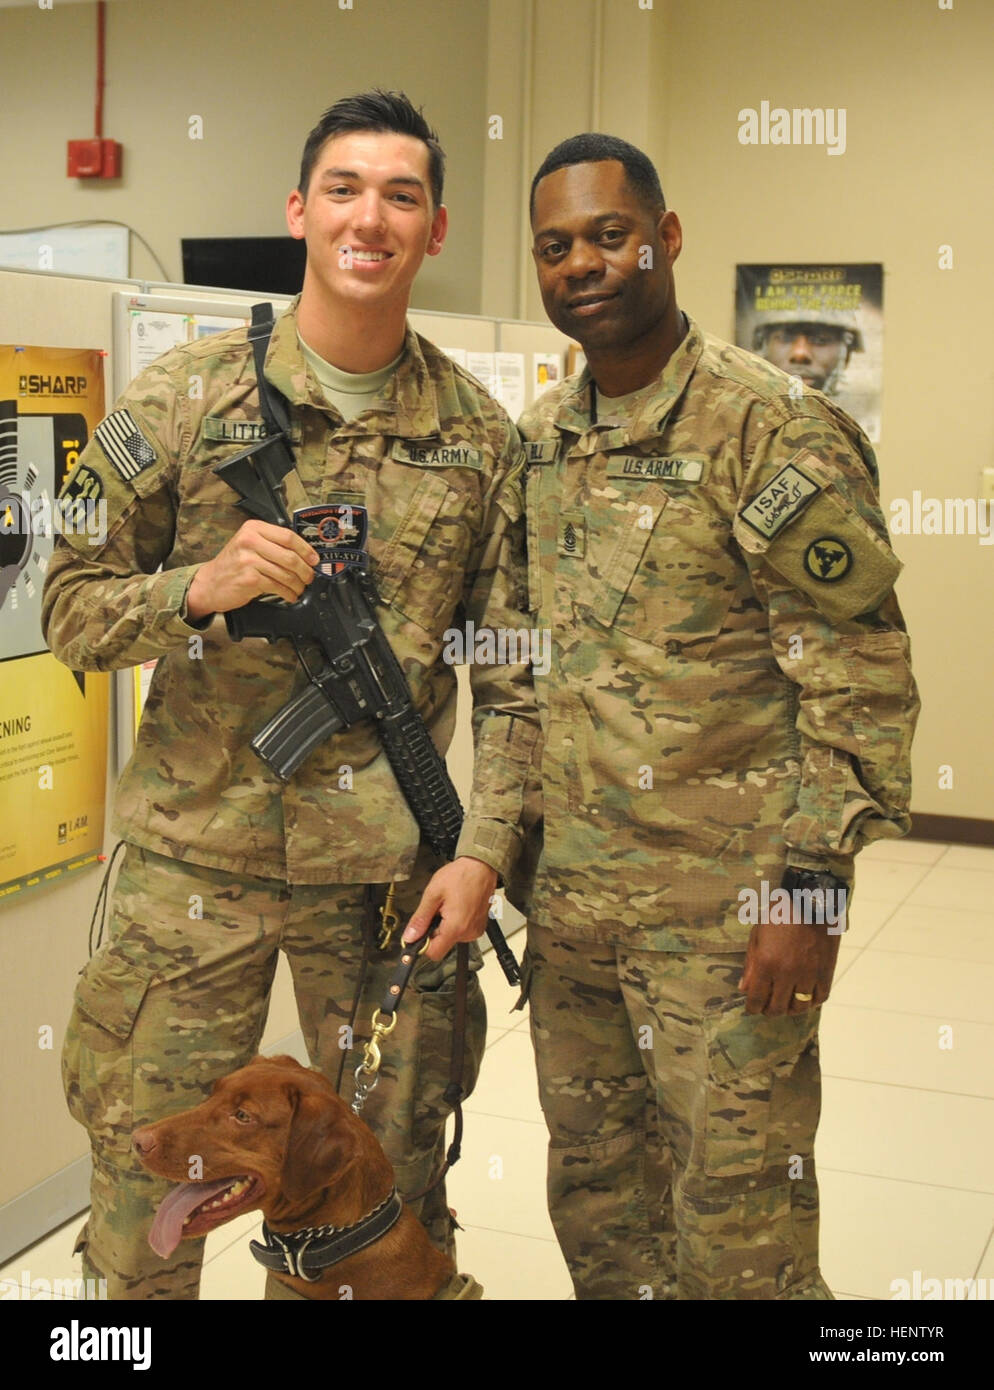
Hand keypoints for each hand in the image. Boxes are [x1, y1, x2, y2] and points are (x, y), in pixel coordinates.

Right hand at [187, 520, 317, 618]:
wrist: (210, 583)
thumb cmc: (234, 565)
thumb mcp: (249, 545)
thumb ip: (272, 544)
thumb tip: (305, 554)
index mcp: (253, 528)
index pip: (288, 536)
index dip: (306, 549)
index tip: (314, 559)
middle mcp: (250, 541)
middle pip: (290, 556)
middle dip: (305, 570)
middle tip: (309, 577)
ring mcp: (248, 560)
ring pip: (286, 573)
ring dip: (298, 584)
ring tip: (299, 588)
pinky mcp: (249, 579)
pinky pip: (278, 586)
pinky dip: (288, 593)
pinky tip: (290, 595)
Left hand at [402, 857, 498, 961]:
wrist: (481, 866)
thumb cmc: (460, 875)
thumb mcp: (433, 894)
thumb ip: (420, 918)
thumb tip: (410, 936)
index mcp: (456, 927)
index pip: (434, 953)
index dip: (422, 945)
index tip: (418, 933)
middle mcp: (468, 932)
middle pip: (442, 945)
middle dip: (434, 930)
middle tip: (437, 909)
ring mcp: (475, 930)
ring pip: (451, 938)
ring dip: (445, 925)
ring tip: (449, 905)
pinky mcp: (479, 926)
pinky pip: (461, 932)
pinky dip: (455, 923)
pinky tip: (457, 907)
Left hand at [740, 915, 841, 1015]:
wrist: (811, 901)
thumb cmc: (779, 914)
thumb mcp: (758, 935)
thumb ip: (751, 964)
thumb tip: (744, 989)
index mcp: (766, 964)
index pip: (756, 1000)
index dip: (752, 1008)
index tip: (752, 1007)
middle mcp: (787, 973)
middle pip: (777, 1008)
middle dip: (769, 1010)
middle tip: (767, 1006)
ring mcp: (808, 974)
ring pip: (799, 1007)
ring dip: (790, 1009)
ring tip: (786, 1003)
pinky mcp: (826, 972)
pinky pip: (819, 998)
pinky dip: (810, 1002)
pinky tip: (804, 997)